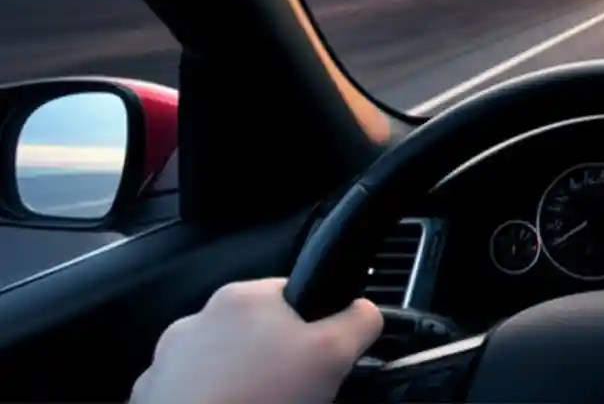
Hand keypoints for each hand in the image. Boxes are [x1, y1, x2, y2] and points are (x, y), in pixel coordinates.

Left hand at [131, 278, 382, 403]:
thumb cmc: (263, 396)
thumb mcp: (335, 352)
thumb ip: (359, 319)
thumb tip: (365, 310)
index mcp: (242, 297)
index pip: (291, 299)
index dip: (313, 329)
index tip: (316, 361)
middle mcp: (196, 319)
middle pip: (255, 334)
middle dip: (274, 359)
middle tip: (293, 392)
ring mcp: (166, 361)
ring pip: (220, 366)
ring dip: (239, 382)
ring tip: (258, 403)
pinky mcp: (150, 396)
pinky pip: (189, 394)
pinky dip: (209, 402)